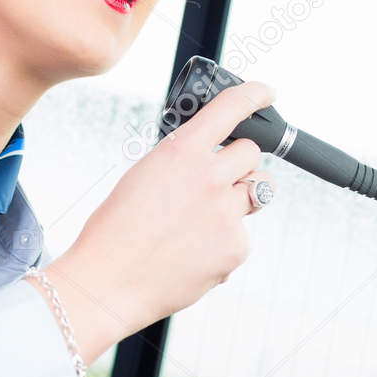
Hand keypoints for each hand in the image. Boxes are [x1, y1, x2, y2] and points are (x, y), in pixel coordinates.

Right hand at [35, 81, 277, 361]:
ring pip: (256, 192)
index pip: (230, 107)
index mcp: (181, 151)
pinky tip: (194, 254)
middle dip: (237, 164)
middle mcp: (210, 176)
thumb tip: (210, 164)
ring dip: (238, 198)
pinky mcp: (236, 247)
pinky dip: (225, 243)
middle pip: (251, 153)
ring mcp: (227, 213)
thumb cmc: (115, 231)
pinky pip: (243, 235)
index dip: (255, 95)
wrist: (109, 282)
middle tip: (217, 181)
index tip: (266, 94)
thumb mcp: (143, 177)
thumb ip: (181, 163)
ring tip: (204, 220)